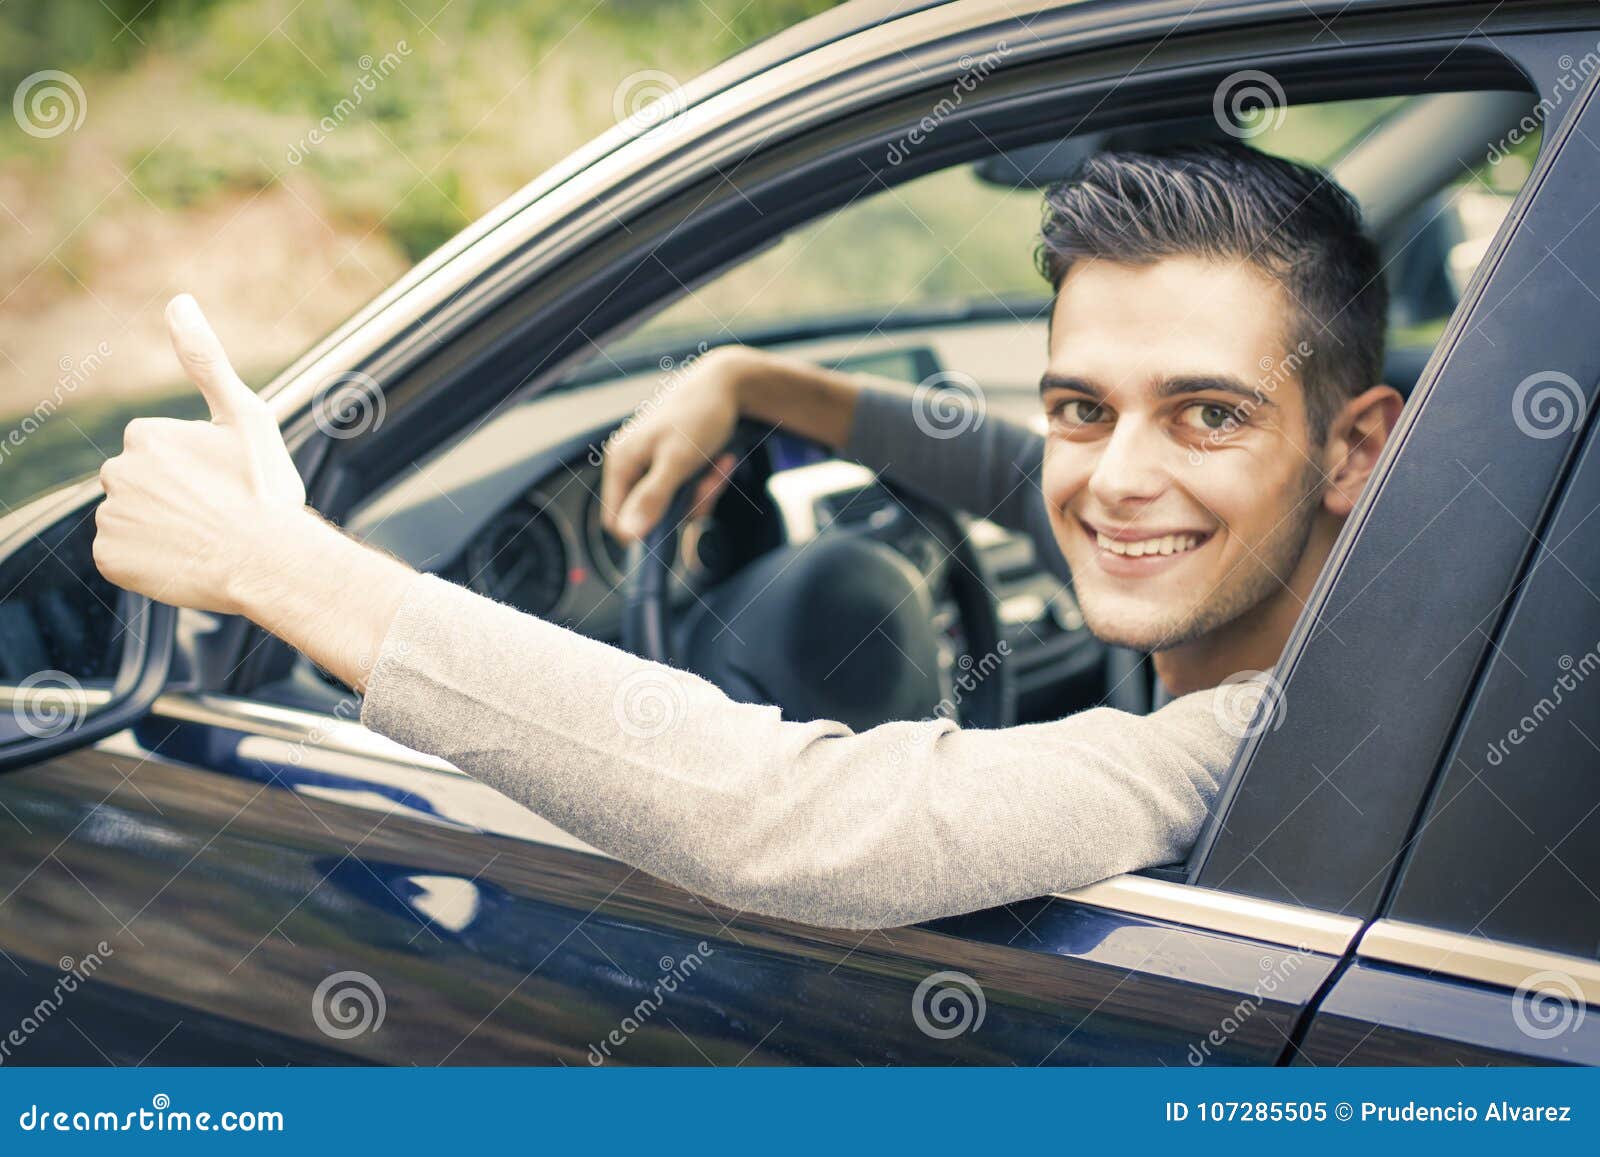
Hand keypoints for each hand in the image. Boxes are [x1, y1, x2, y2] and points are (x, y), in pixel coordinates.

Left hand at [93, 295, 309, 614]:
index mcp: (145, 436)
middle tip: (217, 515)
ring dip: (161, 529)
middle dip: (172, 498)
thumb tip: (179, 301)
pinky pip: (123, 557)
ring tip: (205, 541)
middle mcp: (116, 474)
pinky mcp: (111, 560)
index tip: (226, 485)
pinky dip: (149, 563)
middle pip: (142, 486)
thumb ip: (205, 359)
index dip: (196, 471)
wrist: (271, 563)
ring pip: (133, 520)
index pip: (159, 453)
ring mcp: (111, 520)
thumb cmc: (265, 490)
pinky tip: (185, 563)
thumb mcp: (246, 416)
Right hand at [599, 346, 750, 541]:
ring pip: (674, 505)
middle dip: (686, 506)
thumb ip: (652, 497)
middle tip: (711, 483)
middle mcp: (631, 463)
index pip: (615, 521)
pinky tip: (722, 460)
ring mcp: (652, 463)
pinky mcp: (672, 463)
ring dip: (703, 492)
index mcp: (621, 461)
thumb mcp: (677, 460)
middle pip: (650, 515)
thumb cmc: (700, 414)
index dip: (644, 532)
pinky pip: (687, 490)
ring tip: (720, 463)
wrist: (729, 383)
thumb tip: (628, 534)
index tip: (679, 522)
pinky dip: (708, 481)